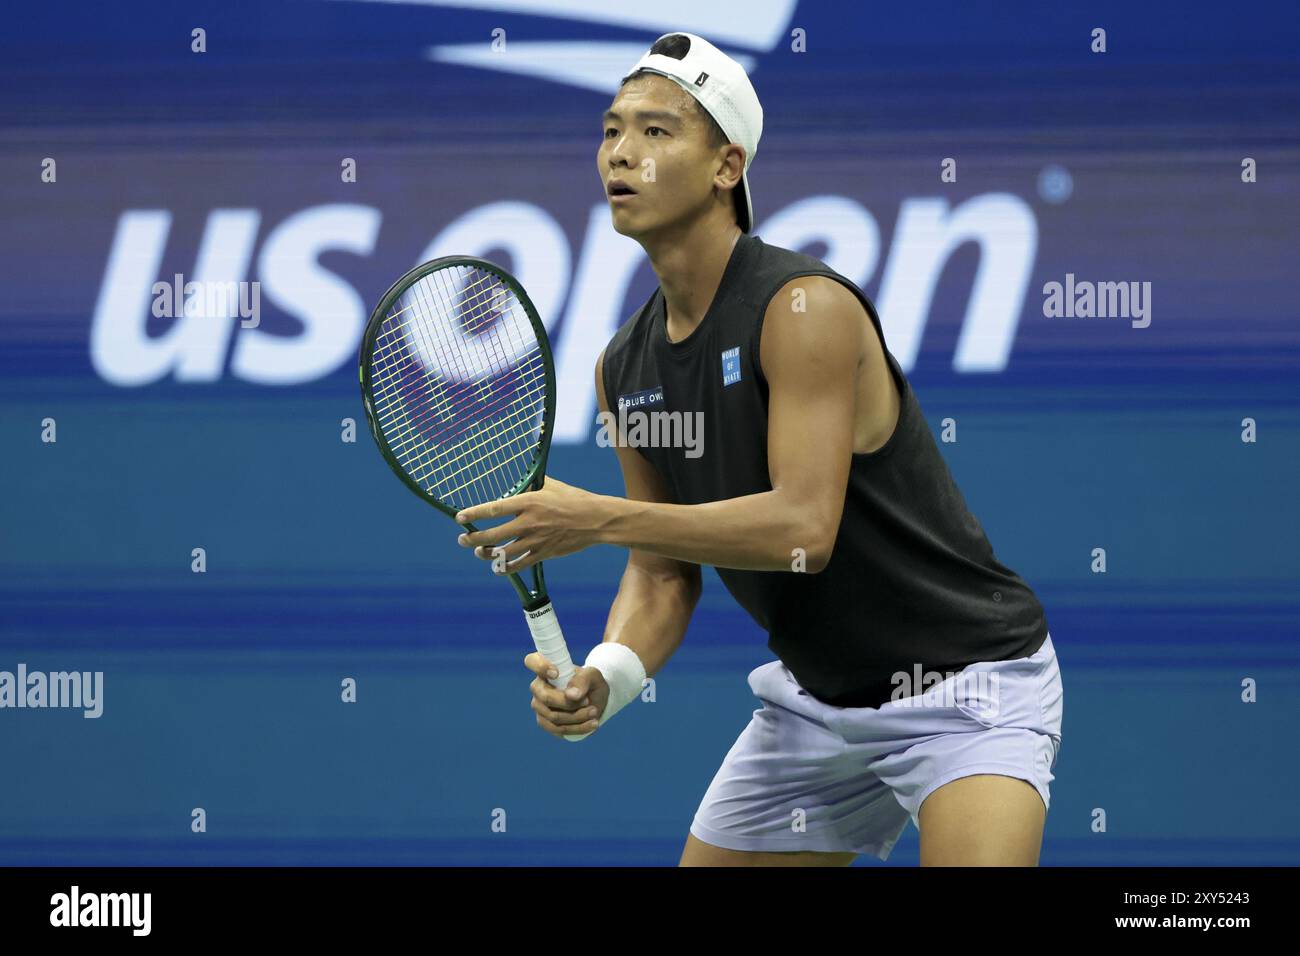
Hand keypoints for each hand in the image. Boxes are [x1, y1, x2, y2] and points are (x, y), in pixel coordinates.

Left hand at [456, 476, 605, 572]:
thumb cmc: (574, 499)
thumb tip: (518, 480)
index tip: (459, 517)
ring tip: (478, 552)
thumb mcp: (551, 485)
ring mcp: (536, 541)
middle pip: (492, 535)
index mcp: (528, 502)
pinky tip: (497, 568)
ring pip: (502, 553)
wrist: (595, 520)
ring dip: (486, 554)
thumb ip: (531, 484)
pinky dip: (505, 568)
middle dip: (472, 538)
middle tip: (462, 539)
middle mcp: (528, 522)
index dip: (473, 514)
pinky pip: (519, 565)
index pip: (493, 509)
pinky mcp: (543, 554)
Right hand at [524, 652, 608, 738]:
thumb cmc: (590, 683)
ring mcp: (539, 706)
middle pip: (545, 697)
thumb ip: (582, 680)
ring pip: (554, 716)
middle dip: (569, 703)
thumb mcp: (593, 676)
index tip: (556, 673)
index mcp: (546, 669)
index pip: (532, 661)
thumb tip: (571, 695)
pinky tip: (592, 724)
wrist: (595, 700)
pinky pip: (558, 729)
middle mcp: (538, 687)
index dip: (540, 666)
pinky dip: (578, 728)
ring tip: (594, 712)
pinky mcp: (546, 723)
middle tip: (588, 701)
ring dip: (577, 716)